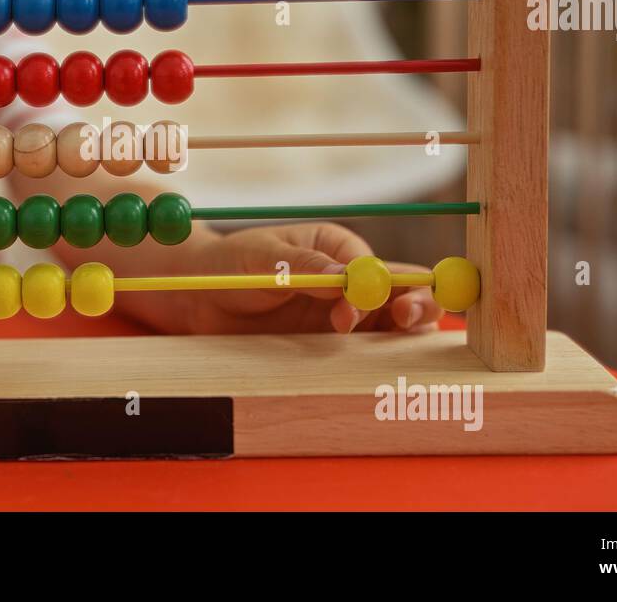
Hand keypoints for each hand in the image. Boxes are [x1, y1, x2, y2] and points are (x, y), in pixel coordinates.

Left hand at [162, 224, 441, 334]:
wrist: (199, 300)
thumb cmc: (229, 266)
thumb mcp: (260, 258)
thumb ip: (301, 267)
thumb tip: (342, 278)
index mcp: (338, 247)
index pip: (380, 267)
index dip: (381, 287)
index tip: (349, 313)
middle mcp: (351, 280)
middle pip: (406, 292)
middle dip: (417, 304)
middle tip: (404, 320)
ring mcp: (347, 314)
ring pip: (396, 326)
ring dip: (402, 336)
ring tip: (384, 344)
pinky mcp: (333, 344)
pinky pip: (367, 353)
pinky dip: (377, 360)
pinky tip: (371, 369)